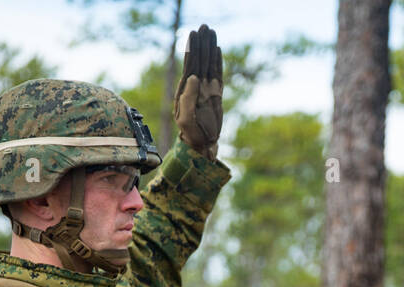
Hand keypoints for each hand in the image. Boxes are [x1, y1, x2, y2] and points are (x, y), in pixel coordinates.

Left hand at [174, 24, 223, 159]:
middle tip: (204, 26)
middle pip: (199, 59)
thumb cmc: (191, 133)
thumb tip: (193, 77)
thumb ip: (187, 98)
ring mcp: (206, 89)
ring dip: (210, 48)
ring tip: (211, 32)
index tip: (194, 34)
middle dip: (201, 43)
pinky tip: (217, 50)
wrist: (202, 144)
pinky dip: (218, 62)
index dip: (191, 49)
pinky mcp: (215, 95)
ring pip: (208, 64)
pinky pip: (217, 74)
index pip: (190, 64)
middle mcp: (196, 86)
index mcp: (186, 90)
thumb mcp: (185, 118)